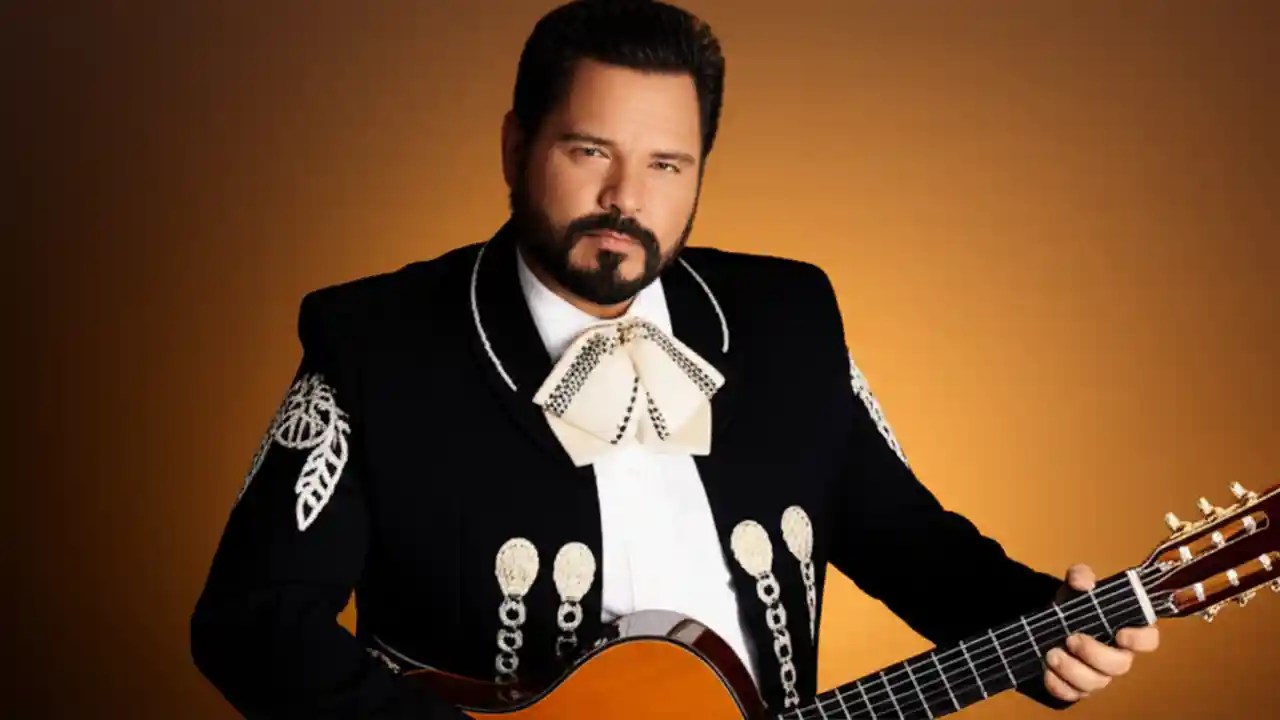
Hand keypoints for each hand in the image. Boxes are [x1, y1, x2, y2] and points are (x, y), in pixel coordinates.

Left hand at [1042, 564, 1159, 701]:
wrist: (1048, 622)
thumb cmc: (1073, 605)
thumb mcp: (1075, 586)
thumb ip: (1081, 576)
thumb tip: (1083, 582)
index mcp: (1125, 630)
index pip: (1148, 640)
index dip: (1139, 640)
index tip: (1120, 633)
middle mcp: (1116, 656)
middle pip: (1120, 666)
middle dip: (1095, 654)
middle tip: (1071, 638)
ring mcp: (1097, 675)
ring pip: (1096, 683)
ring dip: (1072, 669)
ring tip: (1051, 653)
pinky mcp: (1076, 688)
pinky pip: (1072, 694)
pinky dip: (1058, 684)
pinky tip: (1046, 671)